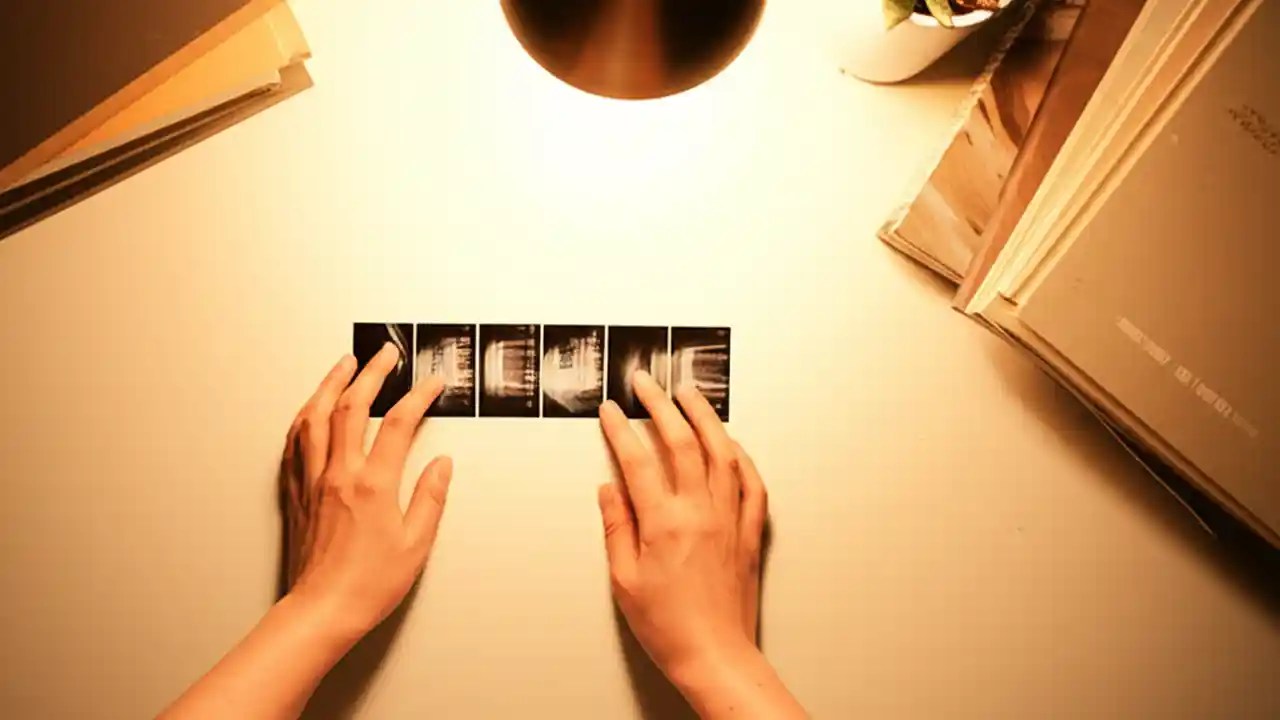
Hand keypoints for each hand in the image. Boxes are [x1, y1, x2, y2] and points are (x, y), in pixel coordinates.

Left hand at [280, 345, 452, 638]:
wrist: (322, 610)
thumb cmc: (368, 584)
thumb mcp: (416, 544)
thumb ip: (430, 498)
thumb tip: (441, 465)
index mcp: (373, 484)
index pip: (399, 424)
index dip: (418, 396)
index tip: (431, 382)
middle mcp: (339, 474)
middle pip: (352, 406)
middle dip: (371, 372)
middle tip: (385, 353)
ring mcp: (313, 480)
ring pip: (316, 416)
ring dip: (331, 384)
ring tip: (344, 364)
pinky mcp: (298, 493)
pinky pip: (295, 442)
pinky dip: (305, 416)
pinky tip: (311, 409)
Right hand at [596, 370, 767, 685]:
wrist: (714, 655)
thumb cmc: (669, 626)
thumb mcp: (625, 579)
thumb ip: (617, 527)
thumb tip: (610, 489)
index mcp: (664, 523)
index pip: (638, 460)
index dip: (622, 430)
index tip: (611, 411)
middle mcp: (701, 512)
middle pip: (682, 443)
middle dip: (661, 406)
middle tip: (647, 383)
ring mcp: (729, 518)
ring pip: (722, 452)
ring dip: (705, 417)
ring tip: (690, 395)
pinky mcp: (749, 532)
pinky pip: (751, 482)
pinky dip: (741, 456)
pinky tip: (730, 444)